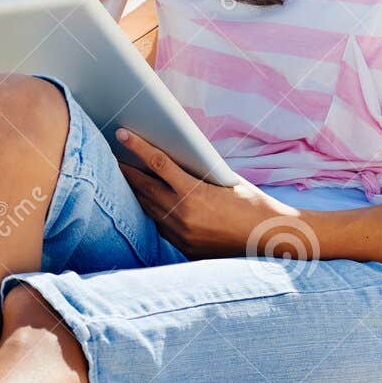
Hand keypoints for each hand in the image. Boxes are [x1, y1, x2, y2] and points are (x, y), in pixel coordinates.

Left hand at [115, 127, 313, 260]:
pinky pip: (160, 226)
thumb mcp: (225, 179)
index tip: (122, 134)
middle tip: (113, 155)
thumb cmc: (251, 203)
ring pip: (148, 208)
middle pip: (145, 188)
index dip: (137, 147)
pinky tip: (146, 202)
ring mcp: (182, 234)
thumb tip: (175, 158)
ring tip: (124, 176)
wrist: (269, 237)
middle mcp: (183, 215)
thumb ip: (198, 172)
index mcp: (194, 194)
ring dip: (135, 192)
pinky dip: (152, 211)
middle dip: (127, 170)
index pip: (158, 164)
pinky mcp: (184, 247)